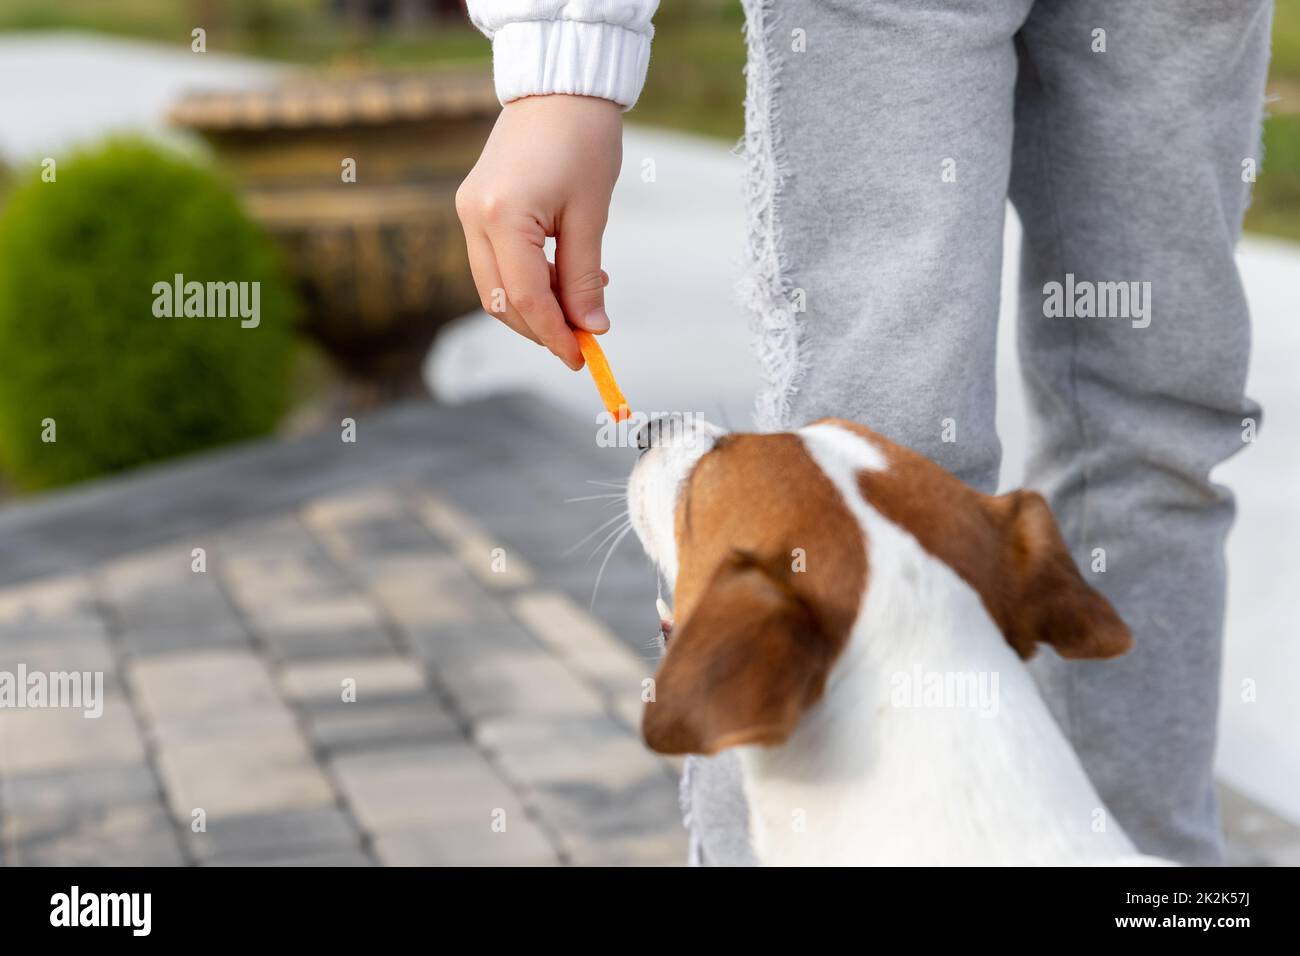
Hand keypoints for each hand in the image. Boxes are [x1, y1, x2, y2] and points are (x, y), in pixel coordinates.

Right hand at [455, 94, 622, 369]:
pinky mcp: (475, 208)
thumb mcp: (590, 214)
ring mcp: (468, 212)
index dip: (554, 333)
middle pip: (500, 299)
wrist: (559, 87)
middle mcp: (473, 217)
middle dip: (540, 327)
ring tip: (581, 305)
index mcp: (502, 215)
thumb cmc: (582, 141)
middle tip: (582, 341)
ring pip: (495, 286)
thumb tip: (592, 327)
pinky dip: (527, 281)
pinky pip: (496, 262)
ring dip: (534, 306)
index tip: (581, 357)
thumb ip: (585, 276)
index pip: (525, 296)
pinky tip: (565, 278)